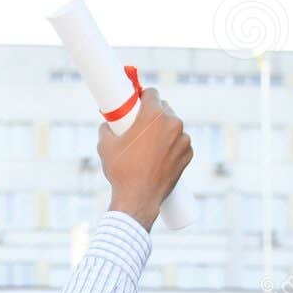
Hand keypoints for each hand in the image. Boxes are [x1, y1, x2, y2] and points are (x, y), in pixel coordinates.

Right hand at [98, 88, 191, 231]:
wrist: (138, 198)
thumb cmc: (121, 171)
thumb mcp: (105, 146)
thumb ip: (106, 129)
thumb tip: (106, 125)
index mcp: (153, 115)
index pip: (152, 93)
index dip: (143, 96)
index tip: (137, 103)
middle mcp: (172, 123)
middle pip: (164, 109)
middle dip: (154, 114)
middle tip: (141, 125)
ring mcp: (183, 139)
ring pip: (173, 126)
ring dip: (164, 130)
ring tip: (150, 144)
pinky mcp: (188, 154)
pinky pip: (180, 143)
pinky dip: (172, 146)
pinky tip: (160, 155)